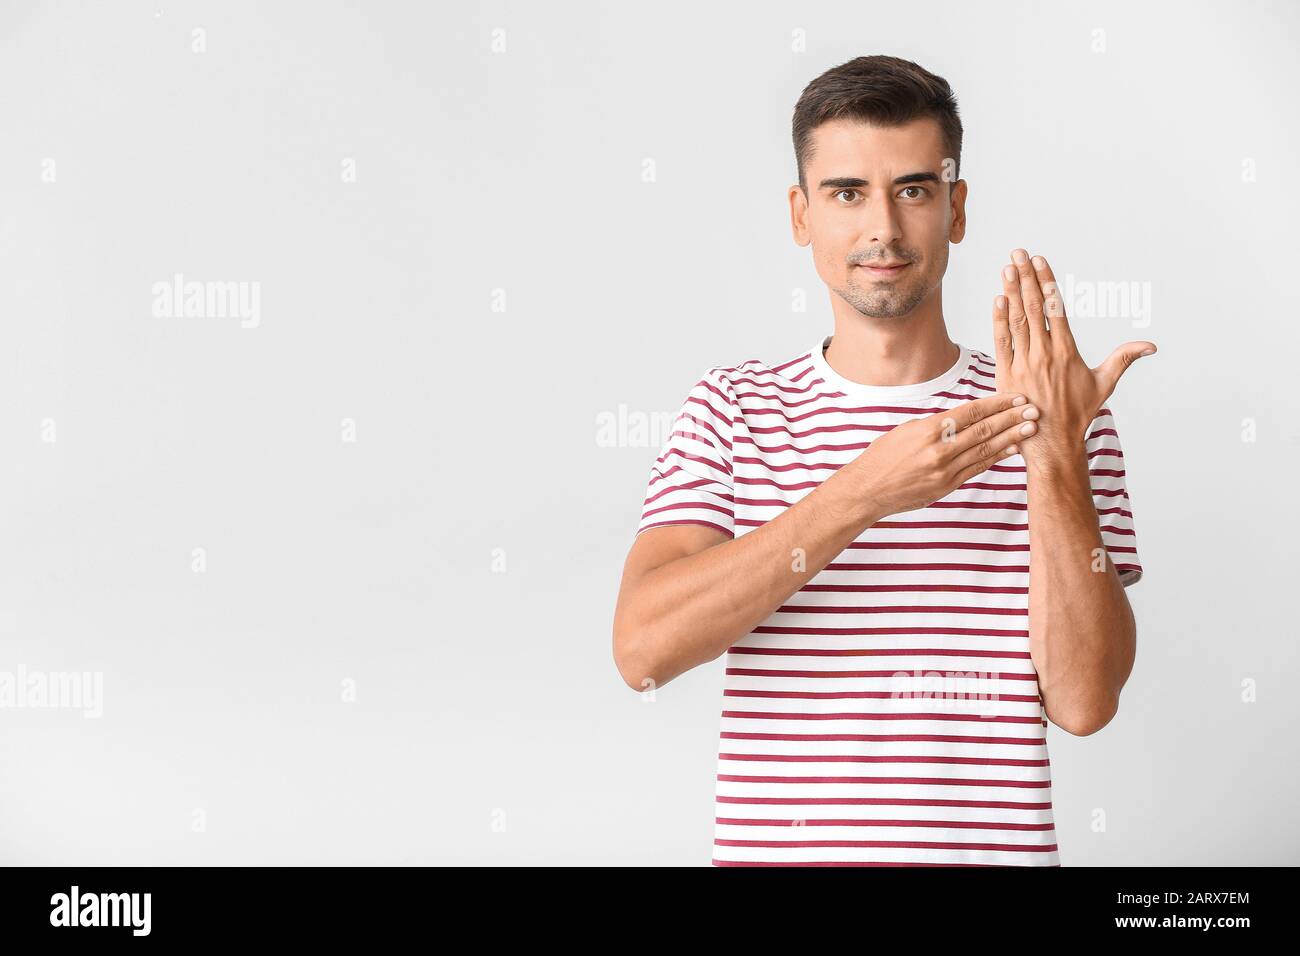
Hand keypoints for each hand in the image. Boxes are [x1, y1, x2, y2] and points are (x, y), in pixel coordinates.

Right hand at [855, 391, 1040, 515]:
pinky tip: (1012, 450)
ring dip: (1011, 437)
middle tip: (1034, 409)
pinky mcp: (946, 486)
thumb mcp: (906, 431)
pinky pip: (977, 468)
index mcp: (928, 430)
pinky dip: (996, 458)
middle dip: (1011, 418)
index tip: (1016, 397)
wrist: (867, 490)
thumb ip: (936, 424)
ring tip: (1031, 428)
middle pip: (984, 430)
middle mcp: (939, 450)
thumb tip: (962, 417)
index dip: (997, 404)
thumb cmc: (883, 457)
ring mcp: (944, 470)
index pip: (971, 412)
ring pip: (985, 450)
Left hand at [993, 249, 1155, 464]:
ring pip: (1017, 320)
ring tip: (1008, 268)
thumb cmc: (1078, 414)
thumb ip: (1124, 359)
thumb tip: (1152, 346)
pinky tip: (998, 299)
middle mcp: (1044, 353)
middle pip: (1034, 307)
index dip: (1046, 282)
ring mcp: (1023, 363)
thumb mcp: (1103, 384)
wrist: (1052, 444)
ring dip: (1011, 291)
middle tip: (1018, 253)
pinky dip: (999, 320)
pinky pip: (1001, 342)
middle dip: (1025, 277)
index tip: (1040, 261)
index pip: (1056, 308)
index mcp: (1067, 351)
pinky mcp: (1006, 375)